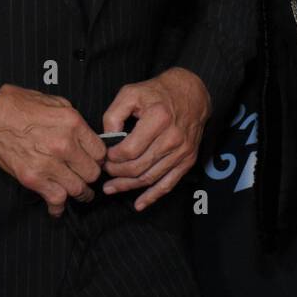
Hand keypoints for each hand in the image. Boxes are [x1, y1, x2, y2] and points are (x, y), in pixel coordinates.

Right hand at [0, 84, 105, 217]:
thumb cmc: (21, 105)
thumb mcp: (57, 103)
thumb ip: (76, 122)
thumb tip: (86, 139)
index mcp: (73, 124)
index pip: (100, 152)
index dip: (98, 158)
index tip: (94, 161)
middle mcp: (64, 145)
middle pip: (92, 173)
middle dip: (90, 175)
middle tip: (86, 176)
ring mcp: (48, 164)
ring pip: (78, 189)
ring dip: (80, 193)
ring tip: (80, 193)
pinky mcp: (33, 178)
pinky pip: (55, 199)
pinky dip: (58, 207)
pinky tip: (59, 207)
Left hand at [100, 67, 211, 211]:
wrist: (193, 94)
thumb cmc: (158, 92)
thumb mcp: (130, 93)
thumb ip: (113, 115)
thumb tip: (106, 139)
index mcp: (158, 119)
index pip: (129, 150)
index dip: (112, 157)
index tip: (104, 156)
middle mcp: (173, 137)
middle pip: (138, 167)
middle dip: (116, 173)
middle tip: (104, 171)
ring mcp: (182, 152)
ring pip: (149, 178)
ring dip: (127, 187)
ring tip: (111, 188)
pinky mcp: (187, 160)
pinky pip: (168, 184)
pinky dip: (152, 197)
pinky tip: (138, 204)